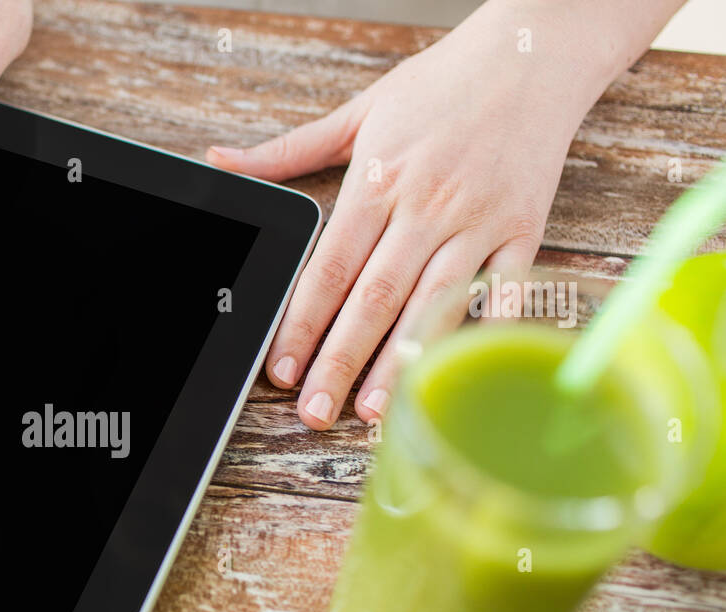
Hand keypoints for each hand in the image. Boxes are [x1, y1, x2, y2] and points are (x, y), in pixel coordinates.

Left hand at [206, 2, 609, 429]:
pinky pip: (504, 289)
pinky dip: (483, 329)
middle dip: (340, 361)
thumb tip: (220, 161)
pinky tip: (456, 372)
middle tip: (314, 412)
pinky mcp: (524, 228)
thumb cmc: (443, 84)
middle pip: (374, 298)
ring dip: (401, 362)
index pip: (329, 268)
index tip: (281, 369)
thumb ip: (287, 150)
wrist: (534, 53)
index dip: (302, 324)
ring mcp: (478, 220)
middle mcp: (427, 205)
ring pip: (433, 304)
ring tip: (373, 413)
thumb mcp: (358, 112)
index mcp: (379, 180)